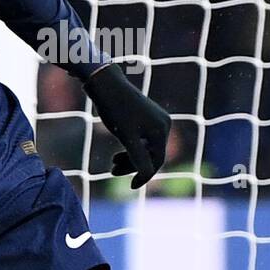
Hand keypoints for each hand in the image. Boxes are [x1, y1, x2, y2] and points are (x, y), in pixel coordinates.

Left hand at [84, 63, 170, 188]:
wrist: (106, 83)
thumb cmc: (116, 109)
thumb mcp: (126, 136)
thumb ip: (137, 157)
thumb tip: (147, 174)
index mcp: (161, 129)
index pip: (157, 161)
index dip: (144, 175)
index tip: (131, 186)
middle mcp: (163, 124)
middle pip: (151, 154)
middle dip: (133, 165)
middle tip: (112, 171)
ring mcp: (155, 120)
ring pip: (145, 147)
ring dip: (130, 158)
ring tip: (112, 164)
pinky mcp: (146, 117)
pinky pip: (142, 139)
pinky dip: (131, 147)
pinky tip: (117, 154)